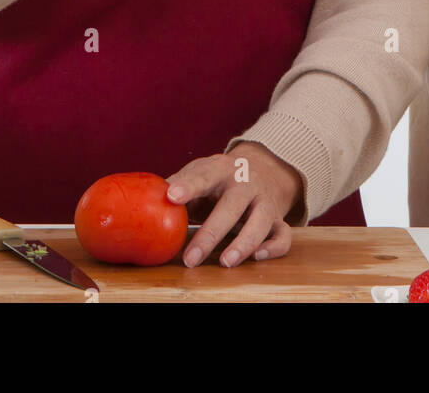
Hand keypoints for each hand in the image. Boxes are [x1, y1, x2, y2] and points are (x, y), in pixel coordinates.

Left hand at [164, 141, 303, 266]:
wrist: (265, 166)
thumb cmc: (221, 178)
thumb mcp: (201, 173)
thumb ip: (179, 185)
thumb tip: (145, 202)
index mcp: (221, 169)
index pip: (203, 175)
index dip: (188, 185)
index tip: (172, 196)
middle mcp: (246, 184)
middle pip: (231, 207)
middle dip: (211, 234)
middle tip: (190, 257)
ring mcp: (265, 201)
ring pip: (260, 223)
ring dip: (243, 243)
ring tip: (224, 262)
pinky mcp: (278, 219)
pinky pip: (283, 236)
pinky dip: (273, 248)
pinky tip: (257, 257)